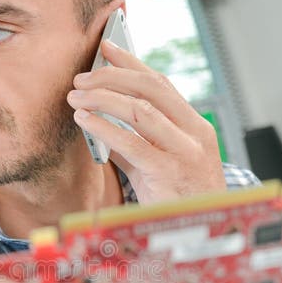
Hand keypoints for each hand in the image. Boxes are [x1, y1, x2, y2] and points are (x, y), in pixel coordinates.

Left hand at [67, 40, 226, 203]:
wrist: (205, 234)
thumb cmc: (179, 202)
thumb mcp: (159, 166)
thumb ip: (133, 143)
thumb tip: (98, 121)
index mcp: (196, 126)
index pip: (161, 83)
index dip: (132, 63)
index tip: (106, 48)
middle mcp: (195, 133)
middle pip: (150, 88)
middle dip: (111, 77)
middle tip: (81, 78)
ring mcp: (185, 152)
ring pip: (140, 110)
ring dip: (103, 98)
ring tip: (76, 97)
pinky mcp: (168, 172)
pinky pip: (131, 143)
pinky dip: (104, 127)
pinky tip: (84, 120)